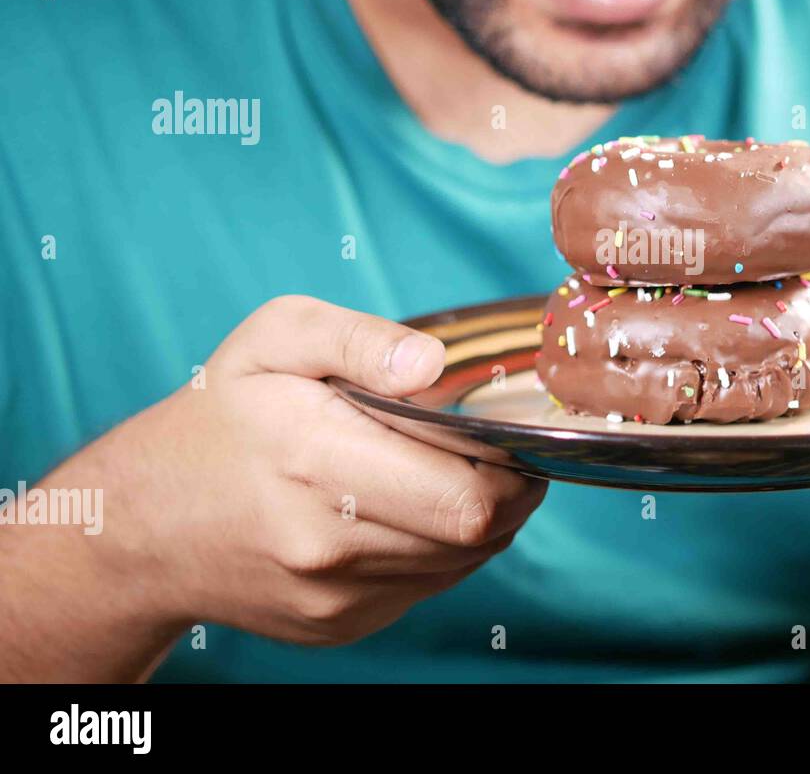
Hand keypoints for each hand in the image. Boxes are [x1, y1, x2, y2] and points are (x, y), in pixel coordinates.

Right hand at [2, 296, 546, 671]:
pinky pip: (427, 587)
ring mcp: (334, 595)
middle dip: (508, 490)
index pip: (467, 494)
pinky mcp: (338, 624)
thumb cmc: (220, 417)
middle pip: (477, 533)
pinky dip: (440, 549)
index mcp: (317, 459)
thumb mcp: (276, 339)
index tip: (508, 433)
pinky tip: (411, 510)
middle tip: (499, 452)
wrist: (143, 523)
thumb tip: (430, 365)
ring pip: (461, 563)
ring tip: (452, 474)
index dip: (511, 464)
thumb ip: (360, 340)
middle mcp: (327, 542)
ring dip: (477, 519)